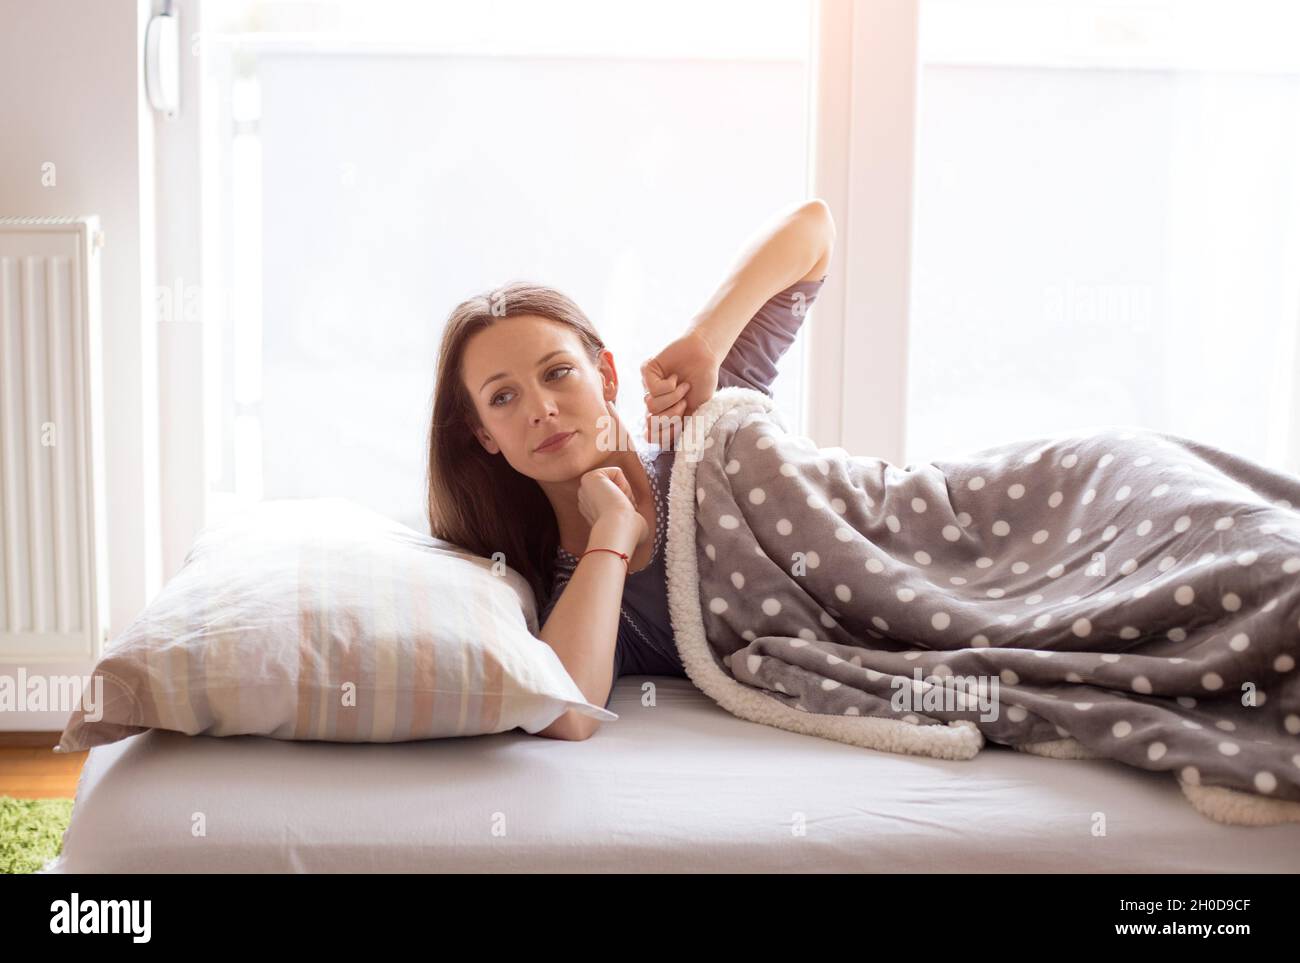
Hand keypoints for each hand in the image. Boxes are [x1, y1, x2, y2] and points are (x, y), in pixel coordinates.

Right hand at [577, 466, 649, 551]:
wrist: (618, 530)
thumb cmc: (627, 534)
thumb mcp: (626, 522)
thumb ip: (625, 514)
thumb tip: (635, 514)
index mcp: (590, 511)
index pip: (613, 499)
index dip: (624, 507)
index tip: (622, 520)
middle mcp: (584, 499)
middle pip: (615, 487)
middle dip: (623, 498)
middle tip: (622, 513)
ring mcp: (584, 487)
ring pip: (616, 480)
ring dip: (625, 492)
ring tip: (620, 506)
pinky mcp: (590, 477)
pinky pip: (617, 472)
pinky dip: (624, 484)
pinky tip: (617, 498)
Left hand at [640, 330, 720, 446]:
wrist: (706, 355)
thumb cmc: (703, 381)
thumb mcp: (697, 409)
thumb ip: (683, 425)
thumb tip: (666, 445)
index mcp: (663, 414)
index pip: (651, 435)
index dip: (664, 436)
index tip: (680, 424)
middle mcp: (653, 402)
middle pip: (652, 422)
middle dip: (672, 415)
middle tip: (684, 403)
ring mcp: (648, 387)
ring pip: (652, 406)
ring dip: (674, 397)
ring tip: (684, 387)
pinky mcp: (646, 372)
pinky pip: (653, 389)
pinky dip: (670, 385)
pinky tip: (675, 377)